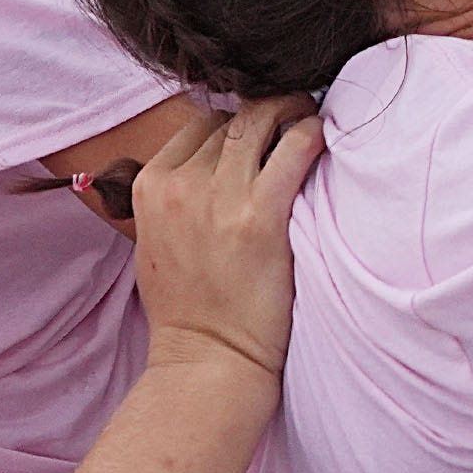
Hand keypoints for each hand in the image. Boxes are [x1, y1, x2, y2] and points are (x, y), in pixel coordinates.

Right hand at [130, 95, 325, 380]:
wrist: (206, 360)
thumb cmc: (187, 305)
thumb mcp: (156, 237)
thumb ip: (176, 191)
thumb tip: (212, 152)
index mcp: (150, 185)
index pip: (200, 121)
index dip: (233, 122)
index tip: (258, 131)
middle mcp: (181, 184)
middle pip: (232, 117)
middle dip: (265, 113)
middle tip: (294, 115)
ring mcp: (221, 197)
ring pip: (262, 119)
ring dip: (291, 113)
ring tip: (309, 122)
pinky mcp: (262, 215)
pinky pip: (296, 147)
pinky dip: (312, 134)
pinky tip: (322, 140)